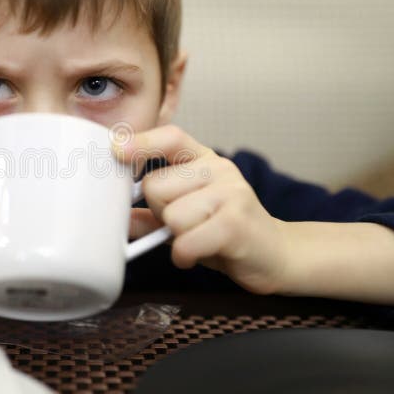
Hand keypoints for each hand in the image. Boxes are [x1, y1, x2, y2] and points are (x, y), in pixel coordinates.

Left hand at [116, 125, 289, 294]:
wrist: (277, 255)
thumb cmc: (226, 232)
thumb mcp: (187, 217)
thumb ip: (152, 215)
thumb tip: (119, 218)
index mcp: (204, 160)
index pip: (171, 137)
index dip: (142, 142)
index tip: (116, 149)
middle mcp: (219, 169)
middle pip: (155, 187)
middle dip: (160, 213)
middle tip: (184, 225)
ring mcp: (231, 193)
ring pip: (170, 216)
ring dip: (176, 237)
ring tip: (198, 239)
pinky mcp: (235, 223)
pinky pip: (186, 241)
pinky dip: (184, 255)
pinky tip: (196, 255)